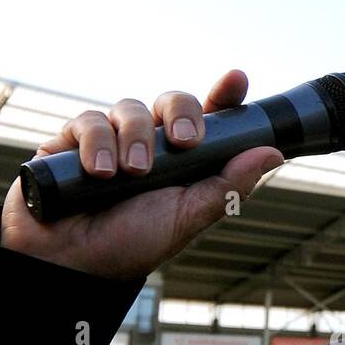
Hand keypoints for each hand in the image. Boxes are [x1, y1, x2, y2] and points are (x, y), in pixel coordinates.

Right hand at [0, 69, 282, 279]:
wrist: (74, 265)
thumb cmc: (132, 244)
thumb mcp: (188, 219)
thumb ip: (227, 186)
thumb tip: (272, 153)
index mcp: (181, 159)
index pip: (207, 117)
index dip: (224, 94)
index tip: (236, 80)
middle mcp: (149, 143)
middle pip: (171, 100)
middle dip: (180, 114)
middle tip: (184, 143)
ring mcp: (111, 139)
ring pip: (129, 108)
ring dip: (134, 138)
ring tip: (130, 175)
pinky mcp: (71, 141)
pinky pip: (88, 121)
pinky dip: (96, 143)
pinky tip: (98, 173)